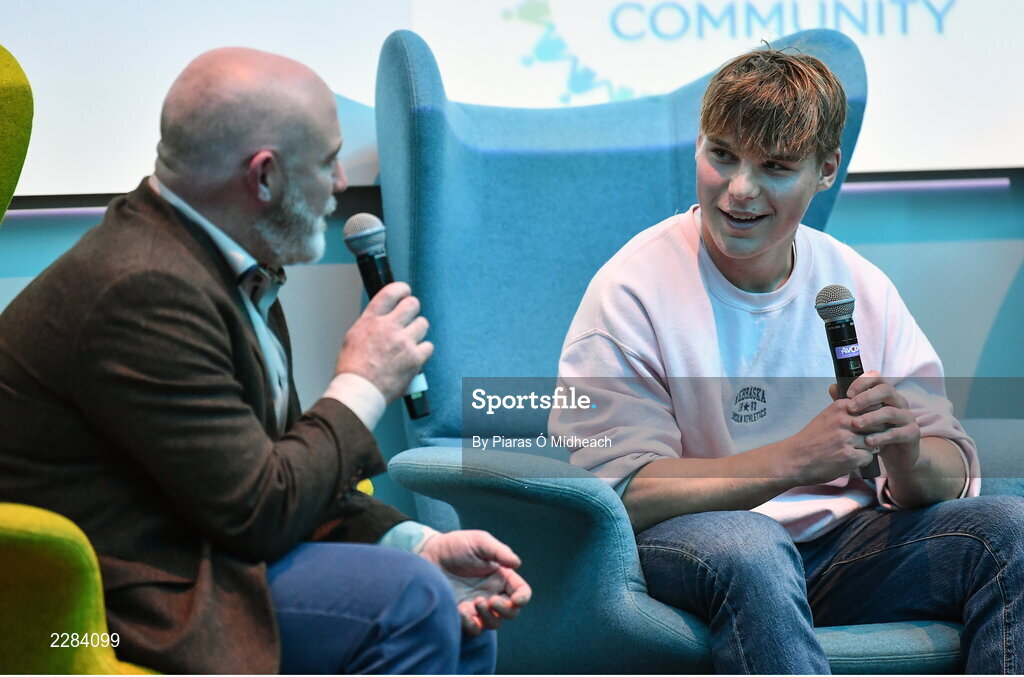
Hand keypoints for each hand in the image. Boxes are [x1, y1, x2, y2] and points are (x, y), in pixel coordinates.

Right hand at [335, 282, 432, 401]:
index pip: (391, 292)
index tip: (405, 292)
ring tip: (408, 342)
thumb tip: (383, 316)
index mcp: (371, 320)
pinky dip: (423, 351)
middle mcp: (389, 327)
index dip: (402, 289)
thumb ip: (371, 323)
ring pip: (423, 324)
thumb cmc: (353, 369)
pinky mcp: (415, 358)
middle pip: (412, 304)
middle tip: (409, 318)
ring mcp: (403, 342)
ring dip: (417, 331)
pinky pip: (428, 346)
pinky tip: (413, 356)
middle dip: (412, 309)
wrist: (359, 390)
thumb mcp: (354, 336)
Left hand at [418, 530, 531, 635]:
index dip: (522, 598)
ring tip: (476, 602)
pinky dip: (471, 624)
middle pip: (511, 612)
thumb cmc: (456, 545)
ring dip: (489, 617)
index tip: (515, 599)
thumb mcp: (479, 542)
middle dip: (506, 610)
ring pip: (494, 623)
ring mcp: (476, 606)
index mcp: (501, 577)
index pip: (521, 592)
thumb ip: (498, 551)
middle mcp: (492, 593)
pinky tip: (461, 610)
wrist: (428, 554)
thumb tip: (517, 563)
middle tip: (492, 600)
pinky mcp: (461, 614)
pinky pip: (473, 628)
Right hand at [782, 394, 875, 484]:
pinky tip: (847, 460)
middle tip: (861, 441)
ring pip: (874, 441)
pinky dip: (861, 460)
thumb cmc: (811, 439)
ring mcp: (846, 438)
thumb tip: (869, 406)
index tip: (865, 426)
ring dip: (866, 448)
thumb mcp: (826, 416)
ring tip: (851, 451)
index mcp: (840, 407)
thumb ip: (846, 410)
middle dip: (874, 434)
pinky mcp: (849, 456)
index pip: (872, 407)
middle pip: (876, 425)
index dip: (873, 418)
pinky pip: (869, 457)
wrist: (794, 459)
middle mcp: (844, 420)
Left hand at [837, 370, 920, 472]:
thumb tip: (833, 387)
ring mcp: (908, 417)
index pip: (878, 379)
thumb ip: (849, 403)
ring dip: (871, 418)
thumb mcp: (861, 416)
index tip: (848, 394)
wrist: (895, 455)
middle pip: (885, 391)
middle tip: (850, 408)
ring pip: (891, 412)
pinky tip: (868, 441)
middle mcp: (899, 402)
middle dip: (866, 398)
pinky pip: (897, 433)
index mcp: (886, 394)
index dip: (863, 382)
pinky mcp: (912, 433)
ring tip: (856, 425)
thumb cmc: (875, 431)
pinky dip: (881, 436)